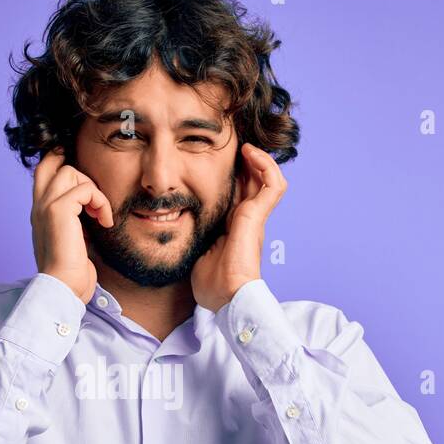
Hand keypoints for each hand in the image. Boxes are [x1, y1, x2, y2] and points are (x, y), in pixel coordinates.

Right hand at [30, 147, 113, 303]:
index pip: (42, 173)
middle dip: (76, 169)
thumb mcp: (69, 240)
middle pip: (51, 163)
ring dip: (93, 190)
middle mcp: (38, 206)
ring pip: (70, 171)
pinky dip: (101, 202)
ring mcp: (46, 205)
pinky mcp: (59, 209)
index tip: (85, 183)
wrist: (63, 287)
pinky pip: (86, 188)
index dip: (60, 165)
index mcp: (38, 213)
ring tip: (99, 214)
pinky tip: (104, 222)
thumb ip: (72, 221)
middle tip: (94, 194)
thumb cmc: (69, 273)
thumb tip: (87, 208)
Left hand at [191, 143, 286, 311]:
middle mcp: (247, 219)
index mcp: (233, 227)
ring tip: (245, 147)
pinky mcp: (256, 217)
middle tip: (232, 145)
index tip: (218, 160)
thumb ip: (191, 235)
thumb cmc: (211, 284)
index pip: (237, 193)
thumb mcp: (195, 250)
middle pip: (253, 181)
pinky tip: (249, 154)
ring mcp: (254, 217)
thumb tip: (170, 223)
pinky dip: (265, 165)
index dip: (232, 175)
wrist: (226, 298)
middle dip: (245, 162)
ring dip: (259, 159)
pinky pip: (272, 184)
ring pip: (268, 178)